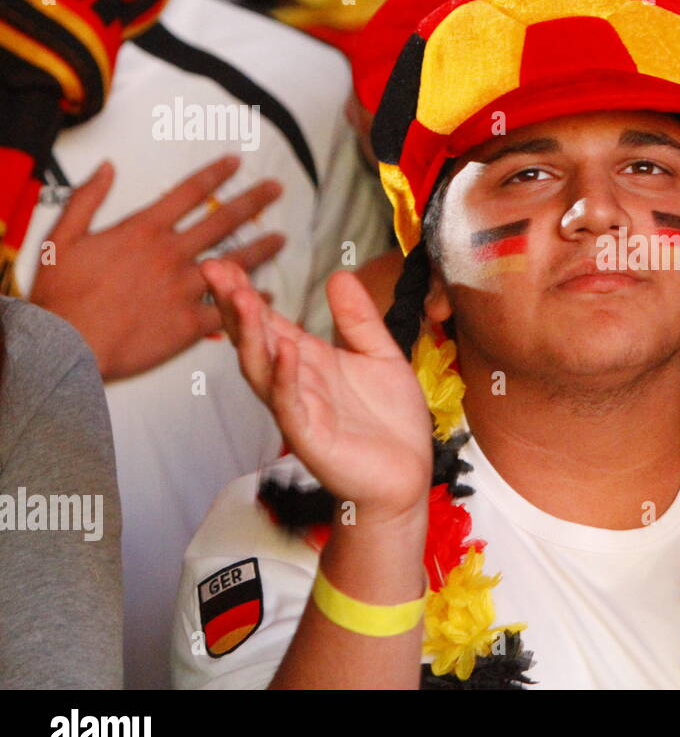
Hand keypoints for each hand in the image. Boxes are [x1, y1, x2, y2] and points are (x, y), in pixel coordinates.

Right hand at [29, 156, 284, 379]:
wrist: (67, 344)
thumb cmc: (61, 297)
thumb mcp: (62, 237)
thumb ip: (88, 198)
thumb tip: (106, 167)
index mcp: (143, 230)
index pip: (189, 192)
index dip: (216, 173)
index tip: (235, 161)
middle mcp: (170, 254)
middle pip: (222, 220)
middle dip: (253, 201)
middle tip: (276, 189)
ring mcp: (183, 288)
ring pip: (235, 263)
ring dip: (262, 249)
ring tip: (283, 239)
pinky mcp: (188, 323)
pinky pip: (228, 310)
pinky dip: (250, 303)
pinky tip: (266, 297)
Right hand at [201, 259, 431, 524]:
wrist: (408, 474)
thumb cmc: (390, 421)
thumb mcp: (379, 356)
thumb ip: (358, 319)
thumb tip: (339, 275)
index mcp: (308, 361)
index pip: (269, 322)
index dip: (245, 293)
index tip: (223, 263)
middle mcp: (295, 383)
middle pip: (254, 340)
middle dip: (233, 306)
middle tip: (214, 270)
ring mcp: (298, 410)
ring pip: (263, 369)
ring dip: (251, 334)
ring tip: (242, 299)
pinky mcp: (311, 437)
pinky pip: (292, 404)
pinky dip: (286, 377)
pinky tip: (285, 349)